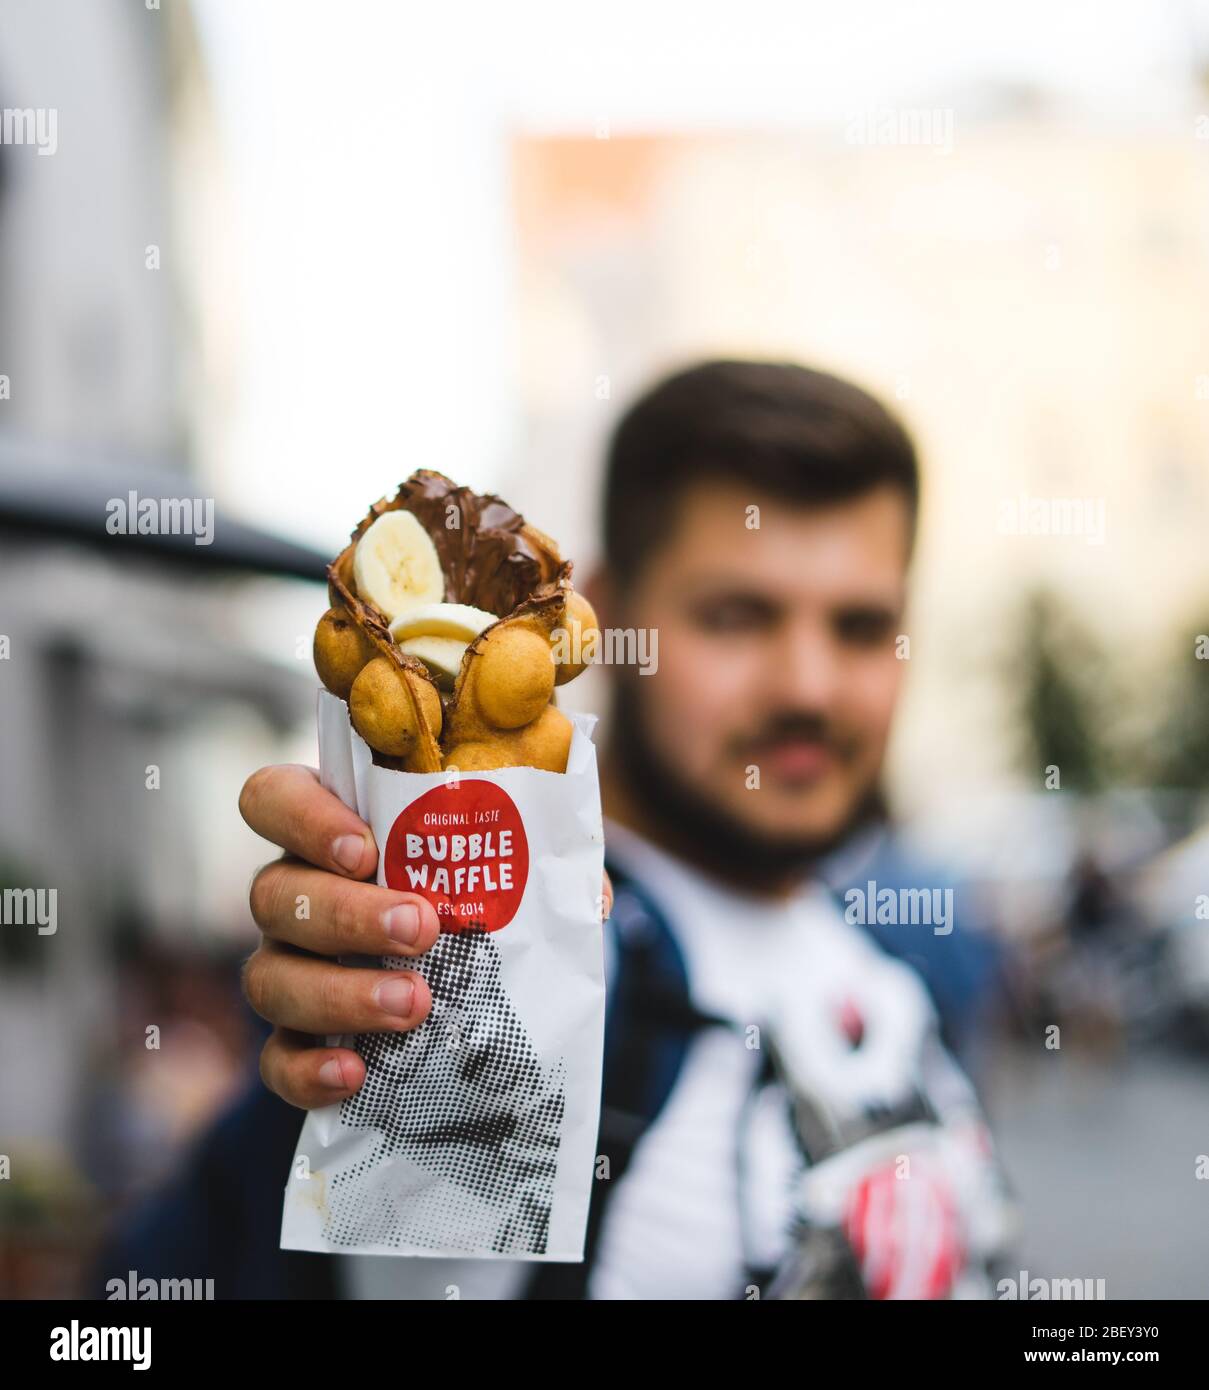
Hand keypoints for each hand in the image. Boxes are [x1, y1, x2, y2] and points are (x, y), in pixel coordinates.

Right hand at [239, 764, 612, 1109]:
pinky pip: (275, 1061)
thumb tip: (590, 898)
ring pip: (269, 977)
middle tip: (422, 928)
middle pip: (274, 893)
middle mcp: (296, 893)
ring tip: (415, 1006)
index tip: (366, 849)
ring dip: (339, 992)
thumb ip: (543, 856)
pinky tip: (355, 1073)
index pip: (273, 799)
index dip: (303, 819)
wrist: (485, 983)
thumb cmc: (485, 894)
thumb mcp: (515, 857)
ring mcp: (288, 967)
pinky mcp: (297, 1041)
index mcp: (333, 828)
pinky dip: (308, 1071)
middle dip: (346, 913)